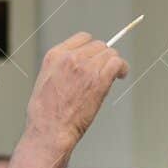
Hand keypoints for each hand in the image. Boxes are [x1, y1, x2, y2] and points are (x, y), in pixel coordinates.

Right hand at [24, 33, 128, 151]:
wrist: (50, 129)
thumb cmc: (46, 114)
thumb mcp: (45, 81)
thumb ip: (61, 68)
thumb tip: (78, 68)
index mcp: (55, 55)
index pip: (82, 38)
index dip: (92, 48)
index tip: (95, 57)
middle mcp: (71, 57)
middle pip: (98, 45)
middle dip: (103, 57)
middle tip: (106, 70)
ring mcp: (86, 68)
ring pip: (110, 53)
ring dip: (114, 63)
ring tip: (116, 73)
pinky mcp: (99, 80)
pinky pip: (117, 64)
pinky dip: (122, 68)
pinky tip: (121, 75)